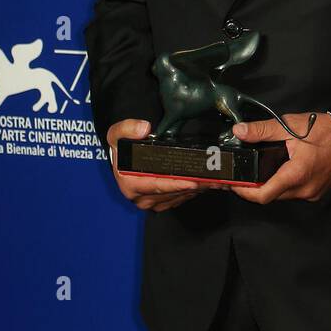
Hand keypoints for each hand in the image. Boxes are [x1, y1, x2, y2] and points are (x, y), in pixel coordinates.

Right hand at [106, 119, 223, 210]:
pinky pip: (182, 198)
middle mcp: (141, 197)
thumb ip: (126, 129)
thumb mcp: (116, 135)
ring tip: (215, 179)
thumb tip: (143, 129)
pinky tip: (207, 181)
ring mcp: (153, 201)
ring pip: (180, 196)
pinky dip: (195, 190)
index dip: (175, 183)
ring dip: (197, 188)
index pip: (157, 185)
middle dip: (193, 185)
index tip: (192, 181)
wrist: (122, 159)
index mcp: (130, 184)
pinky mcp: (163, 202)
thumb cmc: (121, 149)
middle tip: (213, 178)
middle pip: (172, 192)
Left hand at [230, 112, 330, 204]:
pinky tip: (285, 168)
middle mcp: (303, 190)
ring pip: (282, 195)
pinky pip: (294, 193)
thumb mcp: (292, 126)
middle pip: (270, 196)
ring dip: (271, 184)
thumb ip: (264, 130)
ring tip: (265, 166)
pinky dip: (285, 184)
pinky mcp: (317, 192)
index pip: (262, 195)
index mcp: (295, 175)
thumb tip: (239, 131)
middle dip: (255, 186)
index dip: (243, 191)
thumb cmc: (326, 131)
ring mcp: (311, 193)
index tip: (232, 182)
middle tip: (245, 171)